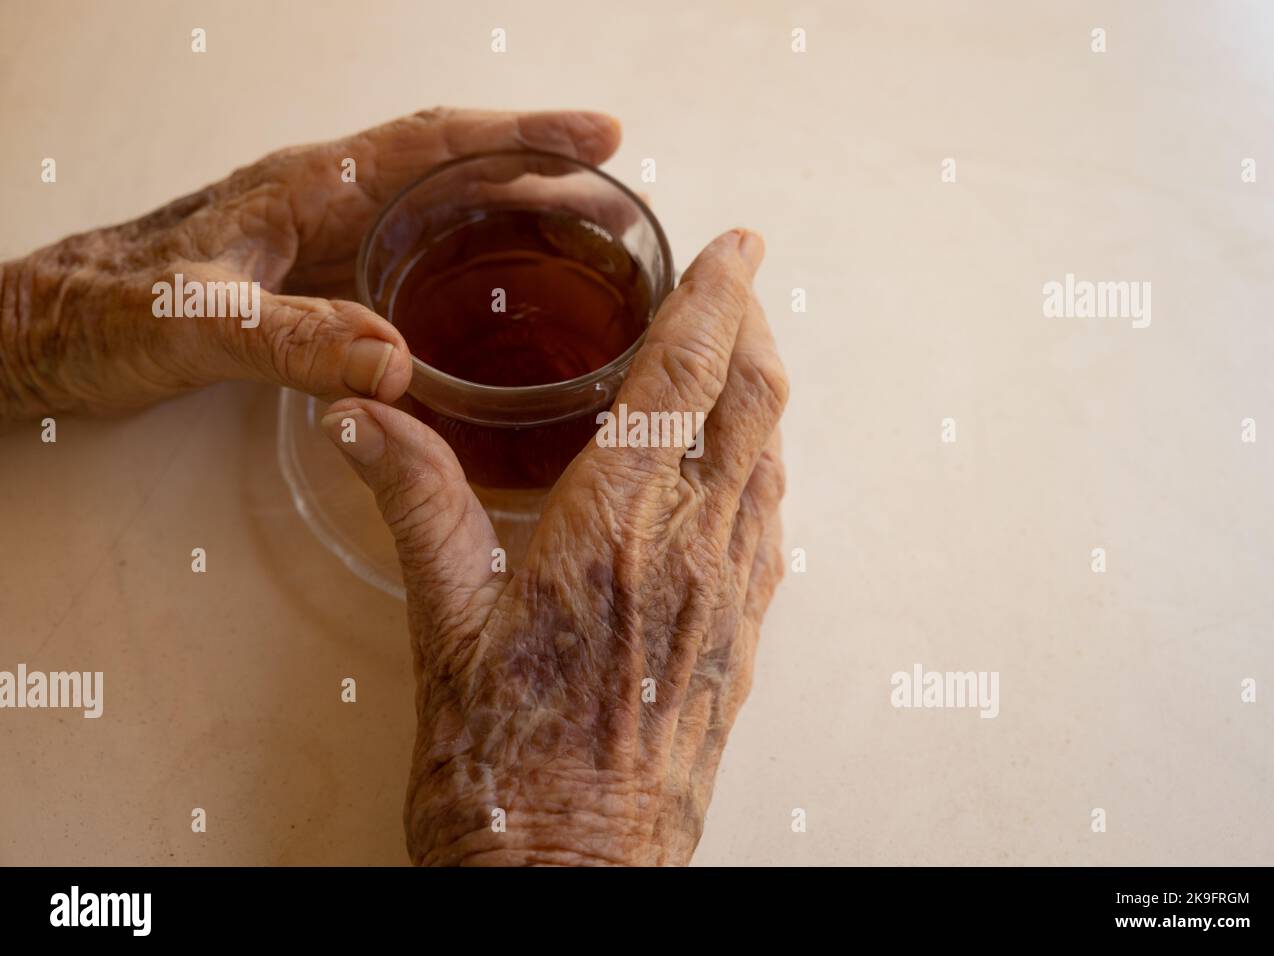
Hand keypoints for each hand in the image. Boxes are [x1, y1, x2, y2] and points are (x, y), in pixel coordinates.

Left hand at [0, 108, 620, 420]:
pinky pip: (417, 265)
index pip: (438, 144)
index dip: (523, 135)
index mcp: (313, 188)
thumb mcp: (195, 326)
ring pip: (444, 217)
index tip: (598, 133)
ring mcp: (327, 243)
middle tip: (619, 202)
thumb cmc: (102, 313)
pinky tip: (497, 305)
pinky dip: (472, 272)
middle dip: (544, 176)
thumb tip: (396, 364)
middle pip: (460, 174)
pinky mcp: (318, 284)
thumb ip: (292, 340)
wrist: (47, 335)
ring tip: (587, 245)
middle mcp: (331, 204)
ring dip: (515, 221)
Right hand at [323, 229, 787, 864]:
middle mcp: (692, 552)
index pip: (688, 379)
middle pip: (755, 403)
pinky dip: (762, 464)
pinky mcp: (743, 640)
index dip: (718, 298)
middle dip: (754, 326)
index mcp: (615, 530)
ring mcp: (730, 598)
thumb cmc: (503, 767)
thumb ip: (414, 502)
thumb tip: (362, 416)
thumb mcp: (443, 625)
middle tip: (736, 282)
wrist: (570, 876)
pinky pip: (772, 522)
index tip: (736, 245)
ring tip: (735, 355)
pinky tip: (735, 465)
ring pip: (773, 458)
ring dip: (763, 392)